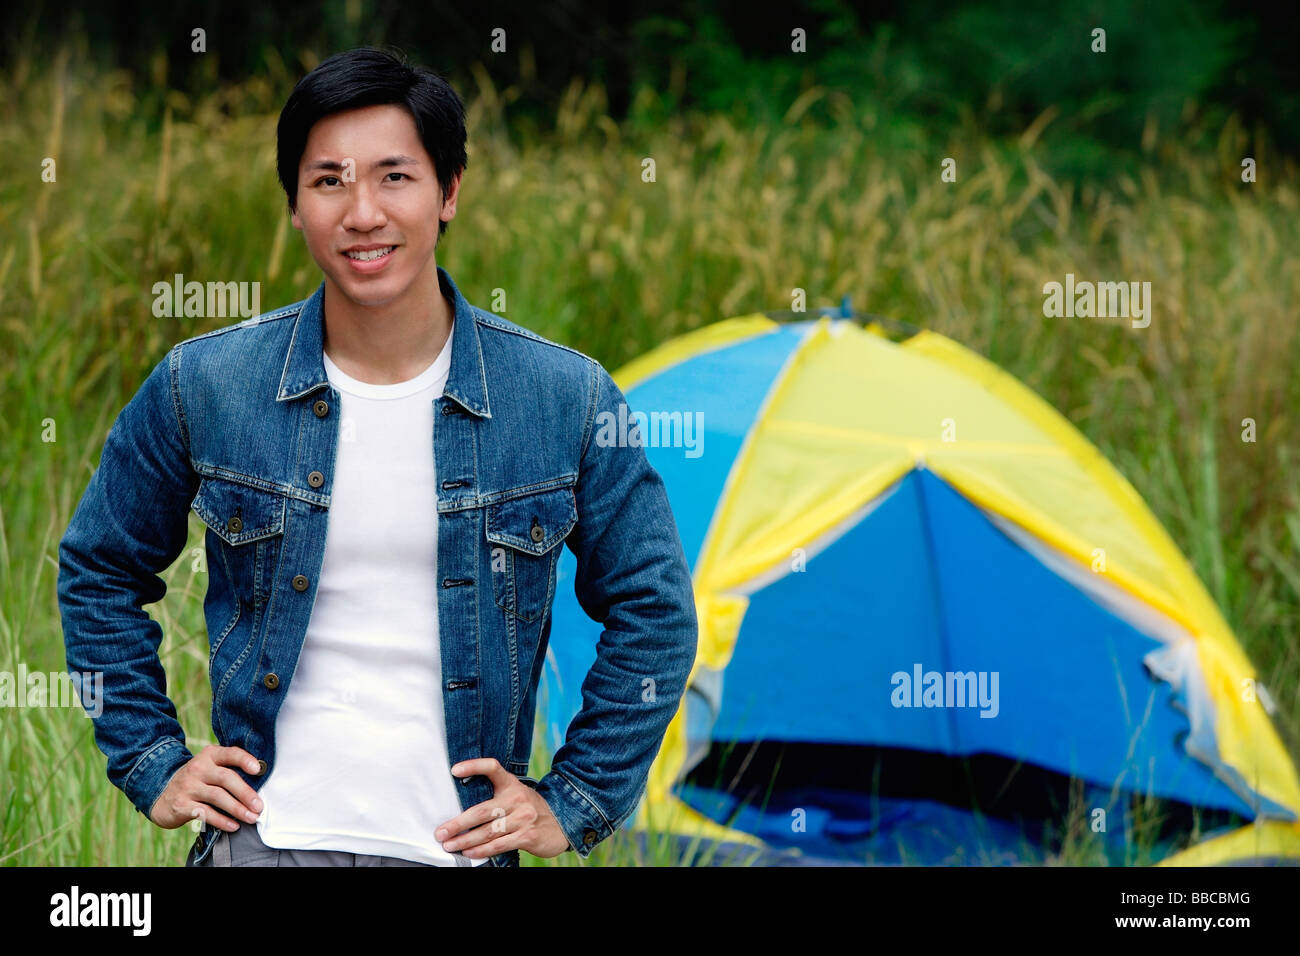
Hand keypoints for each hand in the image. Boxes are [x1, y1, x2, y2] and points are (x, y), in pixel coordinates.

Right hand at [148, 745, 263, 831]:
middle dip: (245, 793)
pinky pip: (206, 813)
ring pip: (218, 796)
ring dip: (237, 809)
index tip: (258, 770)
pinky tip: (234, 826)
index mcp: (209, 755)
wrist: (161, 794)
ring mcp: (188, 786)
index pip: (230, 753)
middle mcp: (198, 768)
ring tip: (251, 818)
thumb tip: (260, 785)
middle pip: (226, 778)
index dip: (245, 760)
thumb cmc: (197, 781)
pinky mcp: (181, 804)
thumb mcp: (209, 768)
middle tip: (260, 806)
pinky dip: (222, 820)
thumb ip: (229, 770)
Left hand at [435, 758, 569, 859]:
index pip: (493, 768)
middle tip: (441, 832)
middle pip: (482, 811)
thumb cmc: (529, 809)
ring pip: (488, 831)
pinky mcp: (527, 836)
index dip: (474, 766)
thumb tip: (462, 809)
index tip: (455, 770)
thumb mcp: (517, 795)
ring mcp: (523, 818)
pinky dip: (481, 850)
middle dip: (458, 823)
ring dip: (466, 840)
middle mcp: (517, 799)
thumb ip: (496, 797)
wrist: (562, 824)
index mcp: (512, 784)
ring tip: (449, 845)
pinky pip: (499, 845)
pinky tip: (469, 852)